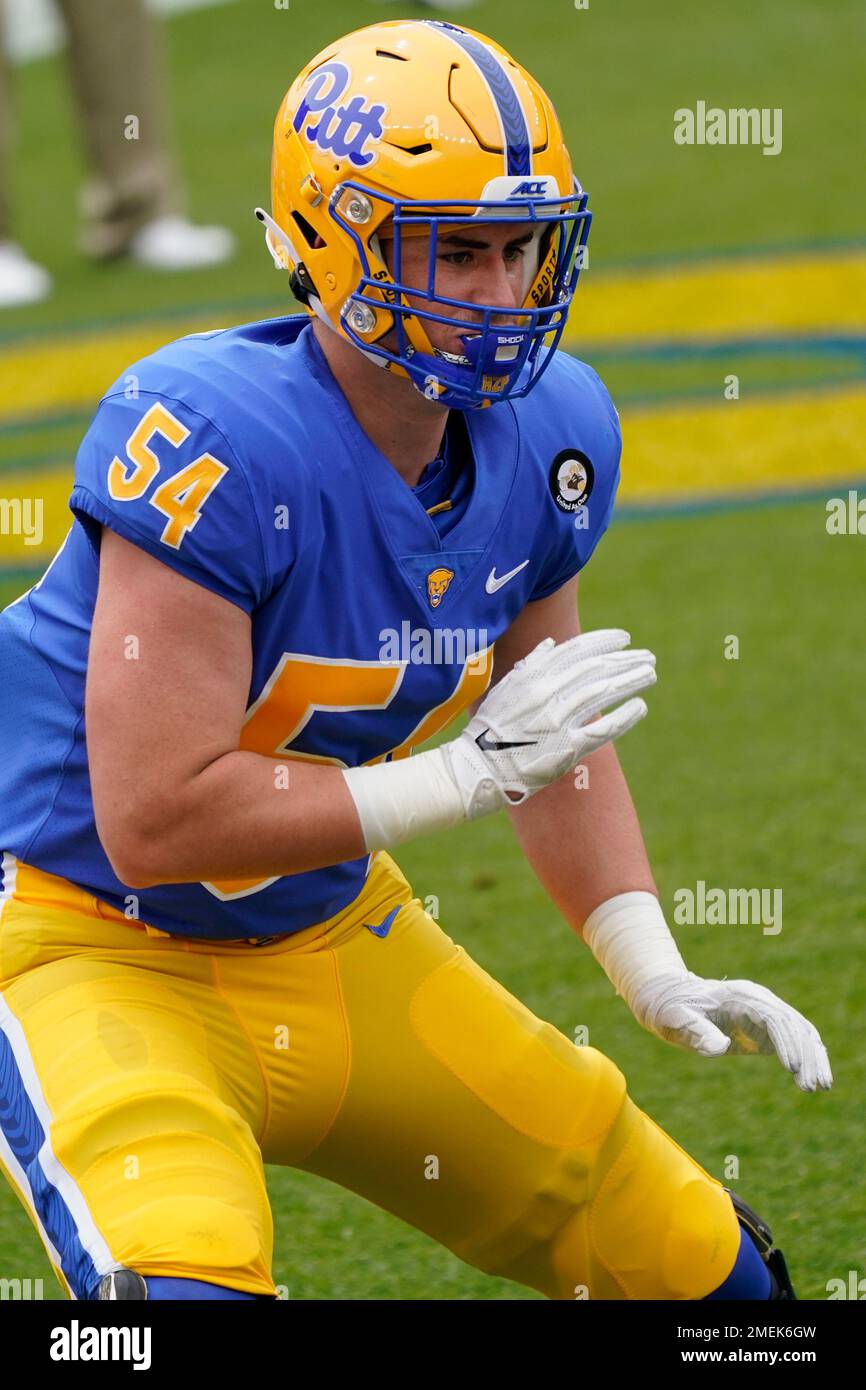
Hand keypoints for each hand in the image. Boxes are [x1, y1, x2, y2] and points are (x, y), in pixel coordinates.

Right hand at [442, 628, 656, 819]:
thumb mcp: (504, 688)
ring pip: (603, 692)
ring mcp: (558, 721)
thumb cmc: (490, 729)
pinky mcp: (567, 748)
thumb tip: (550, 645)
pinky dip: (625, 716)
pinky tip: (640, 706)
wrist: (479, 768)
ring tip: (650, 674)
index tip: (625, 638)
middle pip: (595, 668)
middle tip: (647, 656)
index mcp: (532, 676)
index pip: (577, 649)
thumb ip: (529, 665)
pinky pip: (603, 729)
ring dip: (630, 680)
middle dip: (625, 660)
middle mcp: (547, 694)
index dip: (604, 641)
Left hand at [630, 971, 832, 1091]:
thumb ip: (697, 1031)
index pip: (774, 1017)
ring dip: (813, 1058)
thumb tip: (719, 1048)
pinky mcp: (765, 1027)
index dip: (786, 1041)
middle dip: (807, 1054)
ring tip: (820, 1087)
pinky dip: (807, 1057)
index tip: (792, 1068)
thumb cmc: (672, 1009)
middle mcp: (760, 999)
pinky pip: (794, 1040)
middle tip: (813, 1087)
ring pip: (800, 1032)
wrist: (670, 999)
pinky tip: (813, 1080)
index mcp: (741, 995)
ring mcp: (765, 1011)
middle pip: (794, 1024)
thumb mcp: (678, 1020)